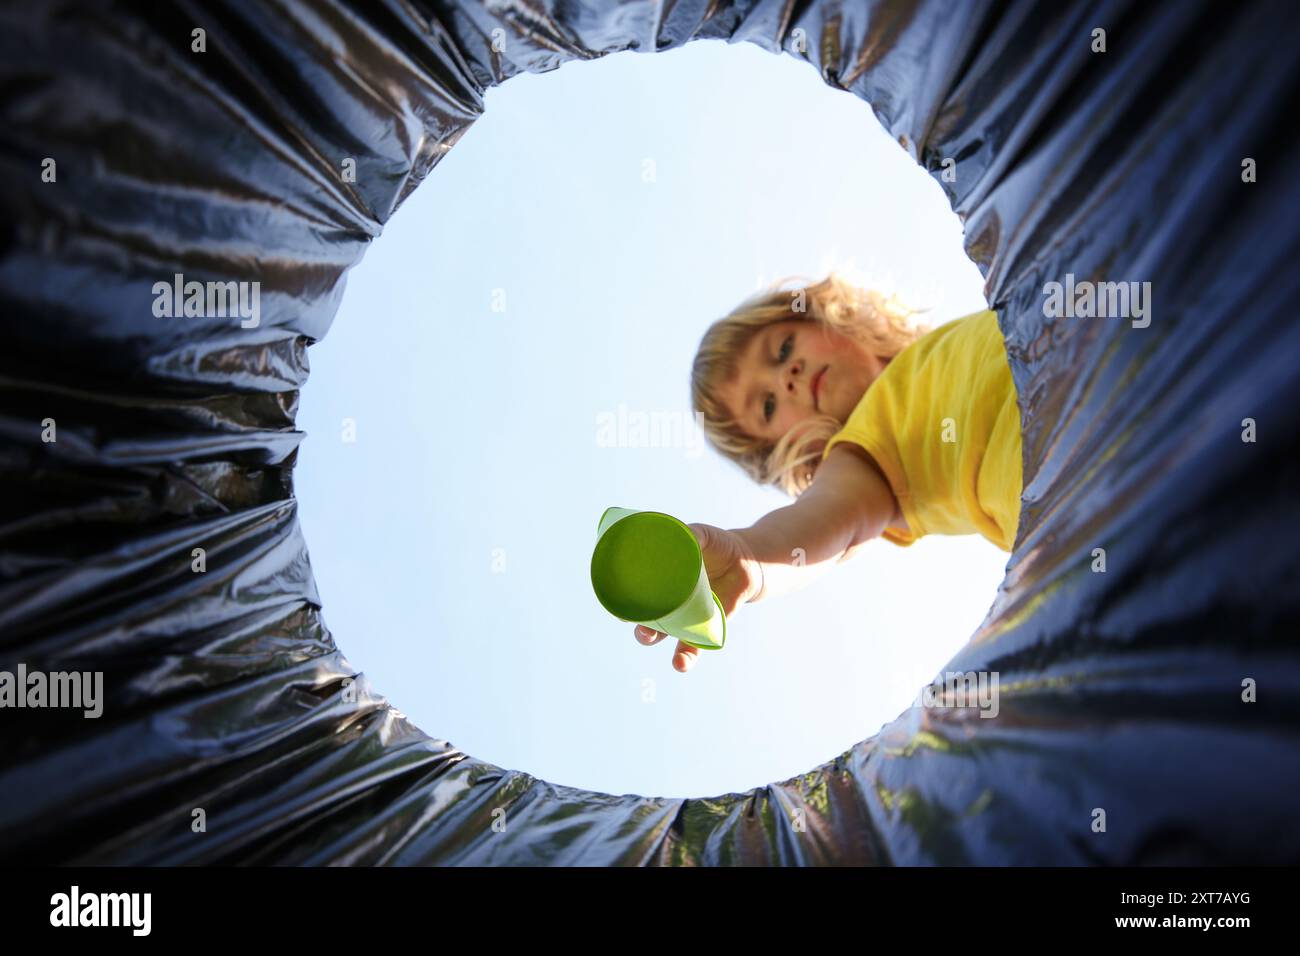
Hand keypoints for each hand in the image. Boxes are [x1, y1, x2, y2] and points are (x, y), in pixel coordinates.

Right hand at [632, 523, 762, 672]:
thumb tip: (685, 532)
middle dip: (635, 621)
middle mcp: (668, 601)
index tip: (613, 600)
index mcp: (661, 579)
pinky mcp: (705, 626)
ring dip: (652, 638)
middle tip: (629, 617)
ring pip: (663, 634)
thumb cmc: (717, 546)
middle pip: (644, 618)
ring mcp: (685, 615)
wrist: (747, 560)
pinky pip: (692, 646)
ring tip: (647, 637)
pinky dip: (685, 657)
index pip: (635, 594)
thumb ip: (693, 534)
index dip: (621, 599)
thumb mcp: (703, 536)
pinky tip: (679, 664)